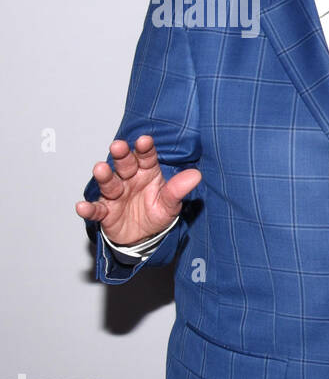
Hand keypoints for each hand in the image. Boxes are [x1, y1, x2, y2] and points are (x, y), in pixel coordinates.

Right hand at [75, 135, 200, 245]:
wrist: (144, 237)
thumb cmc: (156, 213)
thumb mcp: (170, 203)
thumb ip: (179, 189)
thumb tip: (196, 175)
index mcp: (147, 173)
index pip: (146, 157)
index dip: (144, 149)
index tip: (145, 140)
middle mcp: (129, 180)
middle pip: (124, 165)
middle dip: (121, 155)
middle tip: (118, 146)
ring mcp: (115, 195)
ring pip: (108, 183)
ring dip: (104, 176)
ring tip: (100, 169)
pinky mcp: (105, 213)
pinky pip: (96, 210)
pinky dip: (89, 209)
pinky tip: (83, 206)